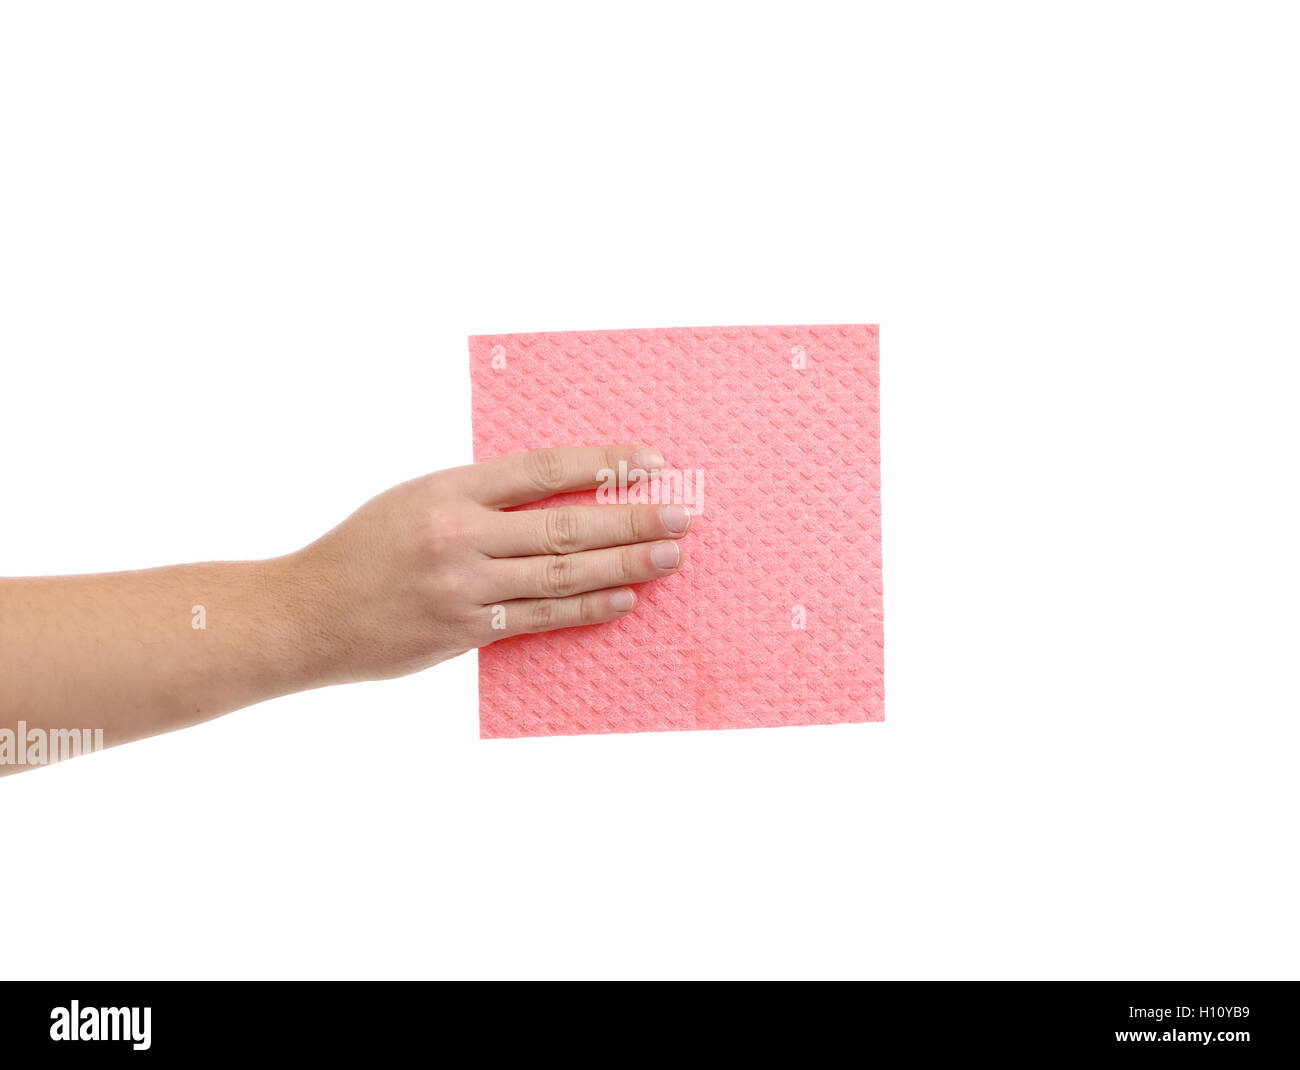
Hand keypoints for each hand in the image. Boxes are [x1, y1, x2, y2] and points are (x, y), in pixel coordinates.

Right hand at [286, 445, 691, 682]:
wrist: (307, 615)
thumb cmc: (362, 550)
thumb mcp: (413, 499)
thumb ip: (479, 497)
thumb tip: (556, 496)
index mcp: (448, 490)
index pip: (542, 468)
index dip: (601, 464)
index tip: (647, 462)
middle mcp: (459, 535)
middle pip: (564, 523)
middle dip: (631, 519)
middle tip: (682, 515)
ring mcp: (464, 588)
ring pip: (561, 573)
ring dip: (623, 565)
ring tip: (669, 556)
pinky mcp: (465, 633)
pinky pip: (539, 618)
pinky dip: (585, 607)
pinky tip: (624, 599)